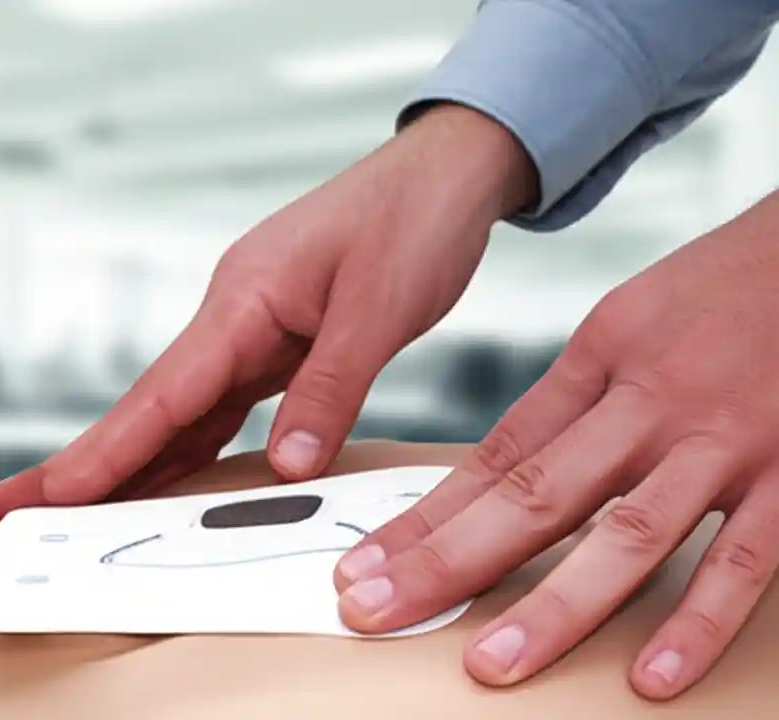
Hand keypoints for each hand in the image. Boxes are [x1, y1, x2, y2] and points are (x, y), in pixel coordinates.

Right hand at [0, 104, 536, 520]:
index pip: (158, 393)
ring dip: (123, 465)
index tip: (45, 497)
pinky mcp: (275, 345)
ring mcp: (247, 333)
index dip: (102, 454)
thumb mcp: (381, 306)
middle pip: (142, 408)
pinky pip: (217, 409)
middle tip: (0, 506)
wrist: (445, 174)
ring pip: (173, 414)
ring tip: (64, 514)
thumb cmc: (413, 221)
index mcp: (241, 301)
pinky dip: (186, 451)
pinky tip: (165, 486)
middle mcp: (230, 319)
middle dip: (75, 465)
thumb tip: (284, 467)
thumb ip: (328, 388)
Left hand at [335, 190, 778, 699]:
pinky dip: (697, 619)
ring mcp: (720, 441)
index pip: (496, 456)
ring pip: (627, 535)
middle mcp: (649, 402)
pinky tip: (651, 673)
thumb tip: (508, 468)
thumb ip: (576, 396)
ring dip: (555, 605)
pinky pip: (743, 558)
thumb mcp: (632, 317)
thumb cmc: (731, 286)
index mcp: (600, 360)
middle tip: (376, 609)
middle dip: (447, 561)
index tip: (367, 561)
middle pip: (533, 496)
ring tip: (493, 661)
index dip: (425, 517)